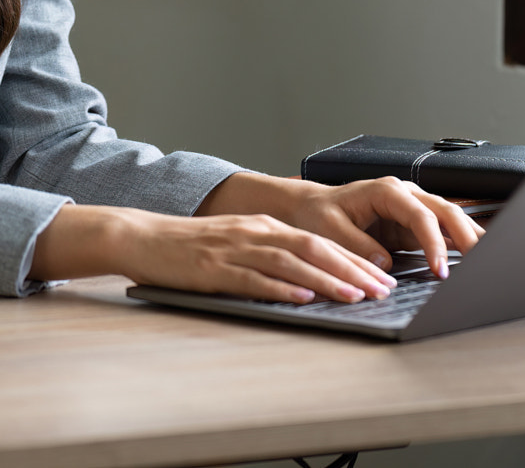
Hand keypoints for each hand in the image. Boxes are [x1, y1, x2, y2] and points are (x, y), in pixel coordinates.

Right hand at [29, 204, 397, 304]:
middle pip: (313, 248)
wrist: (141, 236)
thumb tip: (309, 281)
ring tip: (355, 296)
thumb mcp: (235, 242)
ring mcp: (234, 249)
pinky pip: (254, 279)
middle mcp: (254, 233)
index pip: (319, 241)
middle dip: (352, 269)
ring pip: (290, 263)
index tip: (381, 277)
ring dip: (327, 280)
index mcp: (263, 226)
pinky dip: (281, 289)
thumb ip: (269, 255)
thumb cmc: (188, 246)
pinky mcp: (214, 269)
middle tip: (382, 288)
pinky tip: (302, 299)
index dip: (353, 259)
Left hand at [197, 172, 484, 280]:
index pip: (420, 216)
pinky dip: (459, 246)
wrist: (308, 208)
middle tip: (483, 266)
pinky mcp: (413, 224)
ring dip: (470, 240)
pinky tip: (475, 261)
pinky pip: (442, 232)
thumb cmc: (316, 215)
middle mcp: (404, 194)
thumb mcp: (329, 230)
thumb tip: (384, 263)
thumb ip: (357, 246)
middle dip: (466, 237)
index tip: (440, 271)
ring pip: (450, 219)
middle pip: (445, 211)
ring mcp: (412, 207)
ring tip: (490, 264)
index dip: (433, 243)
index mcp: (385, 191)